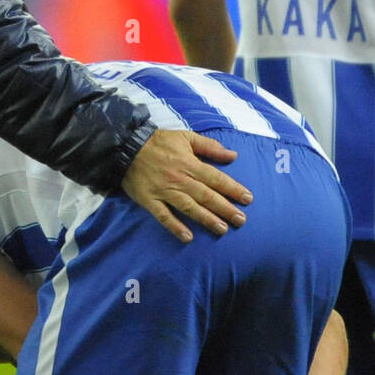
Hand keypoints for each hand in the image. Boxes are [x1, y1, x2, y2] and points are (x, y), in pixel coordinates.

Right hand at [121, 130, 251, 242]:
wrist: (126, 147)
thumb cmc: (159, 142)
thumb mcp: (186, 137)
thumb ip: (210, 147)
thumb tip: (232, 156)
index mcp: (190, 163)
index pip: (216, 178)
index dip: (233, 189)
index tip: (248, 199)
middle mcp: (180, 179)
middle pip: (206, 196)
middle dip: (225, 208)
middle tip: (241, 220)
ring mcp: (164, 191)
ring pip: (189, 207)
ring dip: (206, 219)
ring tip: (222, 229)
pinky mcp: (150, 200)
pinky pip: (163, 216)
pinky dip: (175, 227)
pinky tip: (187, 237)